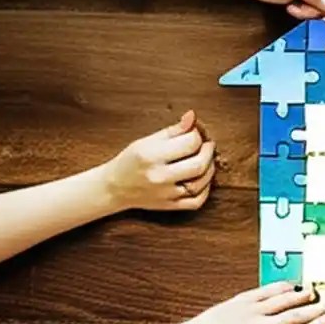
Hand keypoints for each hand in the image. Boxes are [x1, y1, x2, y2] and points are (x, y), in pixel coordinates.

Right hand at [101, 111, 215, 211]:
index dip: (198, 135)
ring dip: (210, 168)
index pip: (189, 144)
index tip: (196, 133)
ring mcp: (166, 194)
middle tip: (207, 145)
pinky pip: (197, 201)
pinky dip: (206, 189)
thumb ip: (173, 131)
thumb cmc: (131, 161)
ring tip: (206, 159)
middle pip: (198, 164)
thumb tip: (192, 117)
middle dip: (208, 152)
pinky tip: (202, 178)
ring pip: (201, 183)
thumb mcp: (146, 141)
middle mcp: (159, 177)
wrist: (115, 187)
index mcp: (151, 156)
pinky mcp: (170, 206)